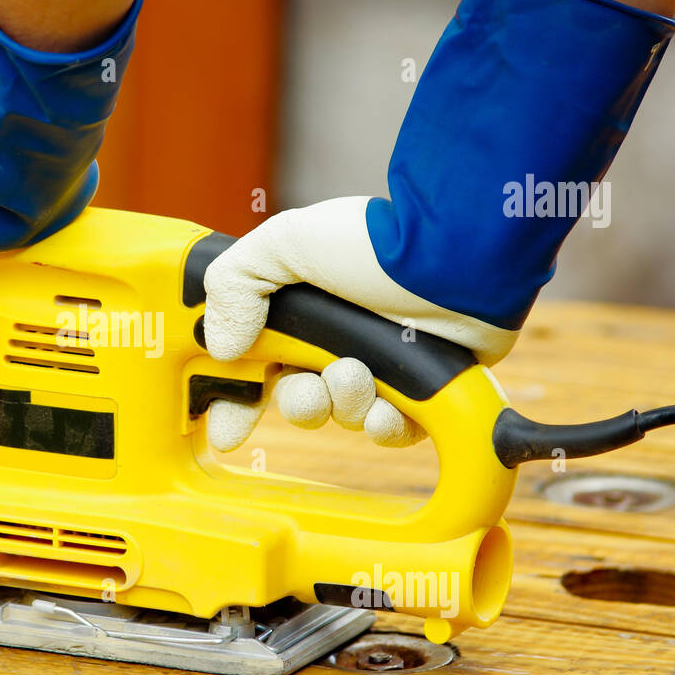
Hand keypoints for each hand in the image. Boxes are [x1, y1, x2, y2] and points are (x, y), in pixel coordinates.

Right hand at [201, 197, 512, 451]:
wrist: (453, 257)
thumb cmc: (374, 243)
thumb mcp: (286, 243)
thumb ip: (235, 282)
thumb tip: (220, 345)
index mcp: (303, 313)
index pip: (258, 367)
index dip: (238, 402)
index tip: (225, 431)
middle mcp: (340, 341)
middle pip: (300, 400)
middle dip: (300, 403)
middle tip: (312, 390)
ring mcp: (382, 367)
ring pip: (343, 416)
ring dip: (343, 405)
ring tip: (357, 376)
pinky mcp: (422, 389)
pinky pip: (390, 431)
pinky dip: (383, 427)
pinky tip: (386, 409)